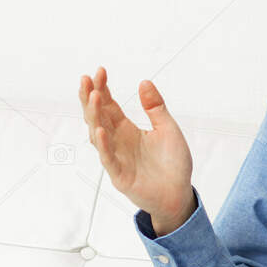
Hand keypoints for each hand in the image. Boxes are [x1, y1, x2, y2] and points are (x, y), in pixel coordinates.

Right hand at [78, 67, 195, 233]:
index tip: (100, 72)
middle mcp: (117, 141)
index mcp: (126, 129)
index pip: (109, 105)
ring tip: (94, 97)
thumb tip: (144, 82)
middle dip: (91, 97)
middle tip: (87, 79)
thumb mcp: (168, 129)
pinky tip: (100, 131)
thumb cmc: (174, 164)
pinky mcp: (119, 175)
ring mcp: (116, 158)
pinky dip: (103, 145)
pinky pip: (108, 159)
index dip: (102, 89)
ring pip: (98, 134)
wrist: (179, 194)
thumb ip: (155, 107)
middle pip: (98, 116)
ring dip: (95, 116)